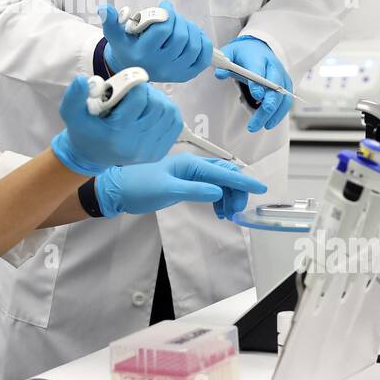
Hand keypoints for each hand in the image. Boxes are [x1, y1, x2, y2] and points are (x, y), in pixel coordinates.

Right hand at [50, 75, 182, 175]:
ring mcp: (150, 151)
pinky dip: (167, 113)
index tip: (124, 86)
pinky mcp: (159, 153)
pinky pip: (174, 124)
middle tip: (134, 93)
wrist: (91, 156)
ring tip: (143, 102)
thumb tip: (83, 80)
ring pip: (169, 112)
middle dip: (147, 93)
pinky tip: (152, 112)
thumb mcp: (71, 113)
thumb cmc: (83, 131)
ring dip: (158, 101)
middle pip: (158, 105)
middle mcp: (136, 145)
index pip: (139, 98)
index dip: (133, 85)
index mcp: (116, 134)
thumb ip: (74, 96)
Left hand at [93, 154, 266, 218]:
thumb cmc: (140, 187)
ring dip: (228, 197)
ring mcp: (190, 175)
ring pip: (220, 183)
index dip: (243, 181)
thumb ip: (194, 190)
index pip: (223, 172)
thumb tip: (219, 192)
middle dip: (237, 192)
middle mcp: (193, 166)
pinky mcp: (187, 183)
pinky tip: (219, 211)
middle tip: (235, 212)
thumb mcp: (167, 190)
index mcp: (190, 164)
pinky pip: (211, 188)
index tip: (260, 189)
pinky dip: (219, 199)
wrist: (119, 190)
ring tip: (227, 214)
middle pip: (226, 176)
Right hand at [99, 0, 211, 82]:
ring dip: (191, 30)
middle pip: (181, 36)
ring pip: (194, 46)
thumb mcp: (114, 35)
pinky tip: (194, 36)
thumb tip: (103, 7)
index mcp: (143, 54)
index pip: (164, 29)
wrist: (132, 71)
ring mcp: (175, 72)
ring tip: (182, 25)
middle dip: (178, 20)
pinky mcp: (185, 75)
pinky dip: (203, 44)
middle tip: (172, 16)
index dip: (167, 13)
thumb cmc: (126, 48)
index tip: (164, 6)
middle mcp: (160, 65)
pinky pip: (203, 58)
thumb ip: (110, 21)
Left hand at [215, 36, 292, 132]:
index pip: (260, 71)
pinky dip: (279, 114)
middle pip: (274, 88)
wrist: (258, 48)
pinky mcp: (286, 85)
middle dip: (266, 107)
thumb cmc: (244, 53)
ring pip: (283, 98)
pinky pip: (286, 102)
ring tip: (262, 126)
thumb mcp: (230, 53)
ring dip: (274, 114)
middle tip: (254, 123)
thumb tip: (219, 74)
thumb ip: (224, 63)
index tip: (256, 95)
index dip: (259, 84)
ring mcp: (282, 76)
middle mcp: (273, 67)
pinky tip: (269, 123)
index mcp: (259, 58)